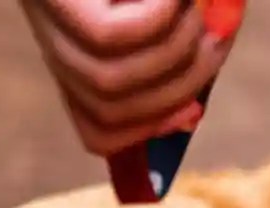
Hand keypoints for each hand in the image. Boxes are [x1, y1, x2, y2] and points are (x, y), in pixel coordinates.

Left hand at [20, 0, 234, 155]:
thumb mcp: (146, 9)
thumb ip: (165, 52)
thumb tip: (190, 116)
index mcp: (72, 54)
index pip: (96, 132)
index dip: (148, 134)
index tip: (195, 109)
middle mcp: (54, 45)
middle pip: (109, 109)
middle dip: (179, 89)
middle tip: (219, 44)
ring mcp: (50, 23)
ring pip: (112, 79)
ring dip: (176, 50)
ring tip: (199, 6)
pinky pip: (114, 36)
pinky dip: (162, 17)